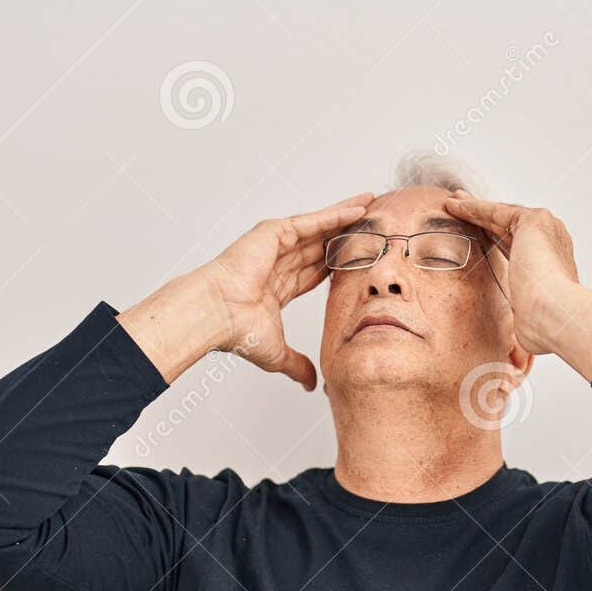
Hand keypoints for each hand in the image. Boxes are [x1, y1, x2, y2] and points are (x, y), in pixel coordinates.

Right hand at [120, 194, 372, 388]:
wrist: (217, 314)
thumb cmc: (236, 332)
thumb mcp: (277, 354)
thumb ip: (298, 365)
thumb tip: (312, 385)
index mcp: (278, 287)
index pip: (316, 272)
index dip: (338, 265)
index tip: (361, 260)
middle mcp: (278, 262)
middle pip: (322, 246)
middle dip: (346, 236)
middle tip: (374, 226)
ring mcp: (276, 245)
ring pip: (320, 228)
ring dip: (347, 217)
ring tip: (373, 205)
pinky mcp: (275, 232)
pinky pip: (314, 221)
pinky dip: (337, 214)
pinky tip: (359, 207)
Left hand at [442, 193, 591, 378]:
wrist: (558, 316)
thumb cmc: (547, 329)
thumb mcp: (530, 328)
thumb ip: (522, 330)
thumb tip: (515, 364)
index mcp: (553, 265)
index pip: (521, 248)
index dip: (497, 242)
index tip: (480, 239)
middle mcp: (553, 242)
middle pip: (510, 227)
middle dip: (485, 218)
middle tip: (463, 210)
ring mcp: (545, 229)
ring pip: (501, 215)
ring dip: (475, 209)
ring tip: (452, 202)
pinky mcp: (532, 221)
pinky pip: (496, 211)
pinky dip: (474, 207)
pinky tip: (454, 204)